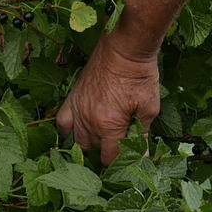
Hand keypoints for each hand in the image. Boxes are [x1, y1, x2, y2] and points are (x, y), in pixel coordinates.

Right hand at [56, 33, 160, 164]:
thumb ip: (142, 134)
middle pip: (94, 149)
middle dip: (108, 151)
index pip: (110, 157)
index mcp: (109, 124)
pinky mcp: (73, 98)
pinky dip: (68, 131)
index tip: (128, 162)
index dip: (120, 163)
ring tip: (104, 140)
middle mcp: (89, 120)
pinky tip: (77, 132)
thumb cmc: (139, 76)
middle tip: (120, 147)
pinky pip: (62, 123)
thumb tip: (142, 156)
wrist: (124, 48)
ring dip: (91, 143)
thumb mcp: (149, 107)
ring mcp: (78, 109)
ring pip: (78, 140)